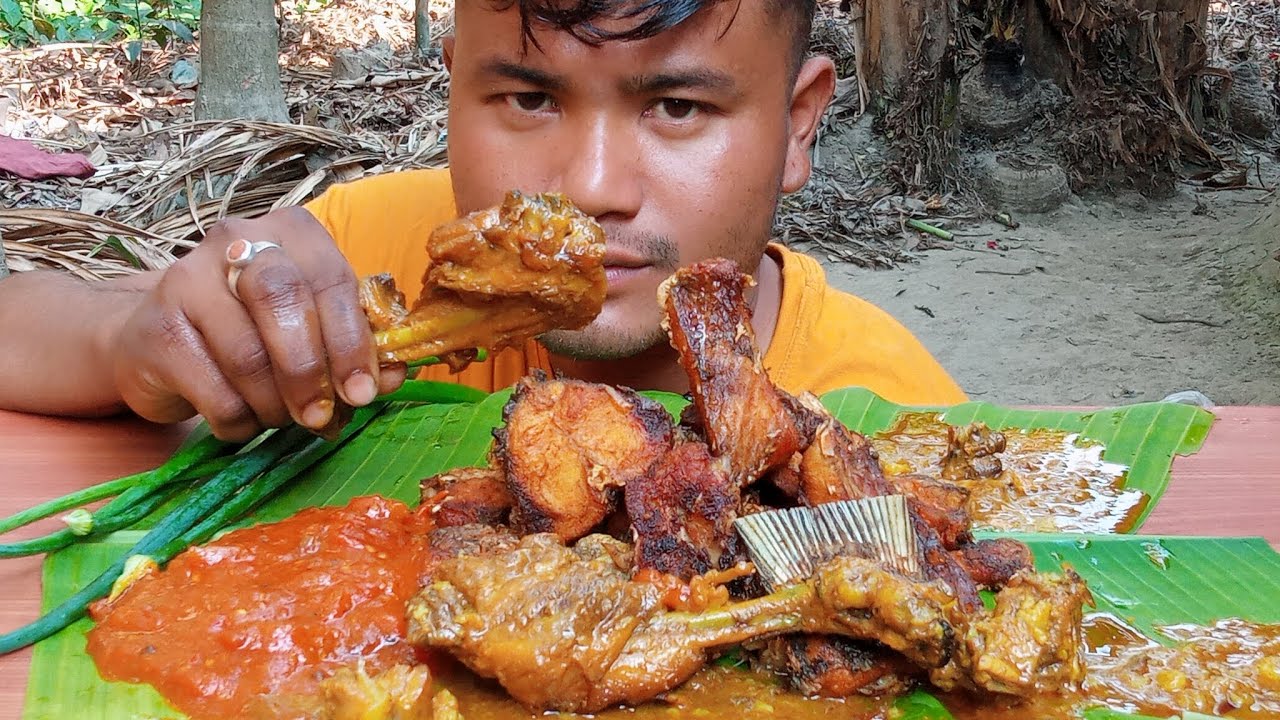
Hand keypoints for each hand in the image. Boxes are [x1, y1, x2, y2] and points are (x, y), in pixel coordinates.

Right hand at [109, 207, 405, 440]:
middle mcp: (236, 240)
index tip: (363, 392)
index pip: (332, 280)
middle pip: (284, 300)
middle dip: (310, 369)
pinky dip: (239, 420)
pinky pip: (214, 392)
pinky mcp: (156, 330)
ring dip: (275, 404)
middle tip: (321, 416)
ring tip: (281, 417)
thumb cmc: (253, 329)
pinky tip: (242, 418)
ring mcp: (186, 280)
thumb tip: (395, 375)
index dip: (352, 341)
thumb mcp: (311, 326)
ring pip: (247, 355)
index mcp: (291, 231)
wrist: (157, 341)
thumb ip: (356, 343)